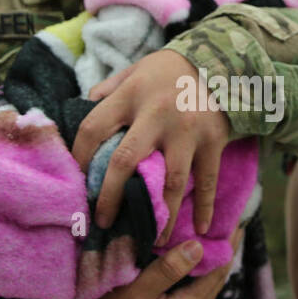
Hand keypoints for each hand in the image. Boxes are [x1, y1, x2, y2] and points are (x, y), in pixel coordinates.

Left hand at [71, 49, 230, 242]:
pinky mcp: (213, 140)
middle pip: (126, 161)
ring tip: (153, 240)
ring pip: (170, 182)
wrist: (222, 58)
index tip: (74, 181)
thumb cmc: (170, 68)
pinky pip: (208, 180)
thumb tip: (82, 107)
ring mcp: (187, 130)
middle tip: (102, 222)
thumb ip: (109, 89)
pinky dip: (206, 207)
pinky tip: (202, 229)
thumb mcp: (135, 69)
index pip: (93, 128)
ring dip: (162, 215)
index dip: (79, 156)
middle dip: (110, 196)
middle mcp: (156, 114)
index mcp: (131, 95)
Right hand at [79, 225, 242, 298]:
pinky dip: (194, 277)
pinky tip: (187, 265)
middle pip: (214, 282)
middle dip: (223, 255)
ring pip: (202, 290)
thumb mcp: (135, 293)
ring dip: (209, 266)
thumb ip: (167, 271)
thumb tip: (199, 247)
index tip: (236, 223)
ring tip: (213, 241)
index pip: (217, 273)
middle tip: (229, 227)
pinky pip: (189, 296)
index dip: (228, 247)